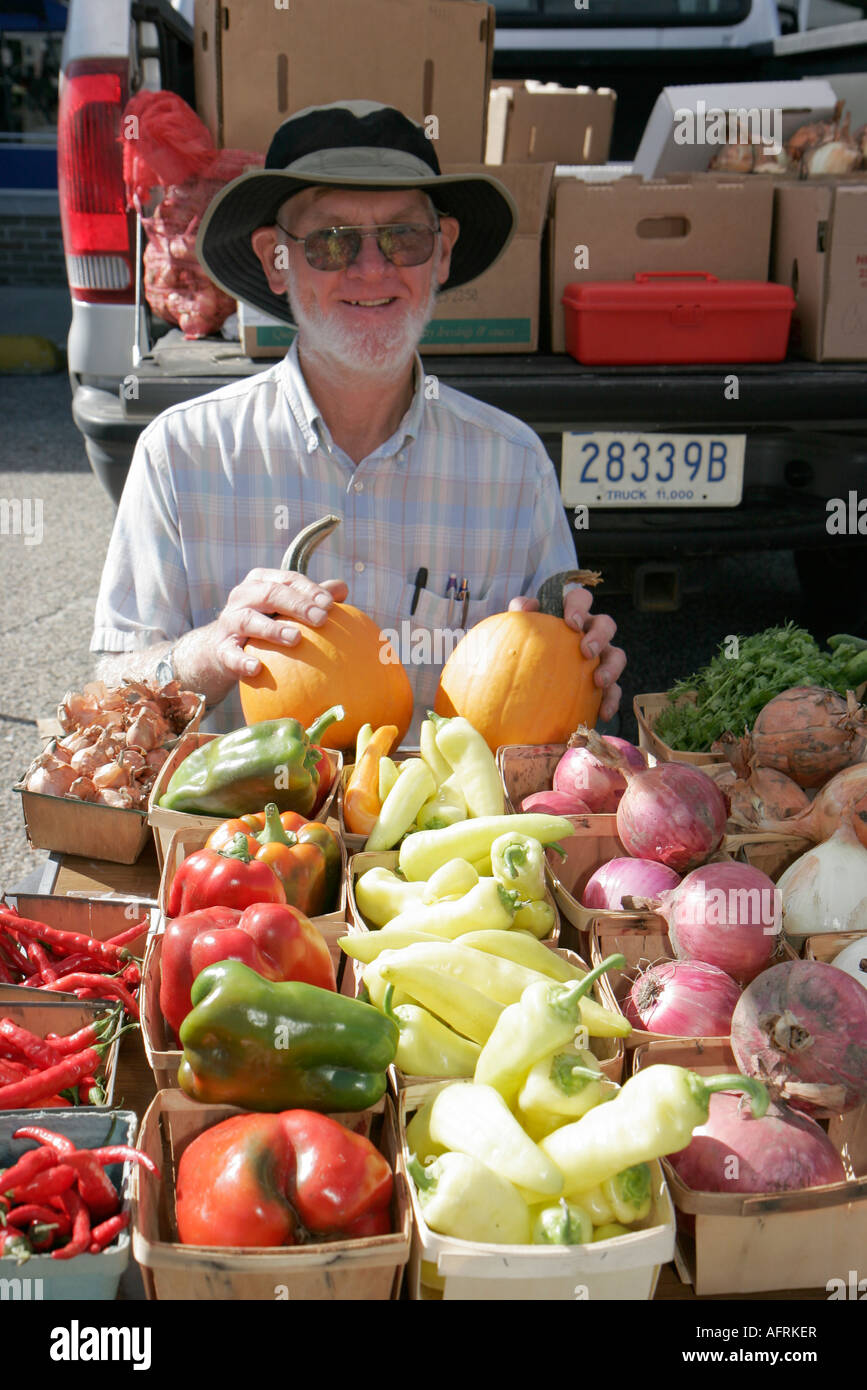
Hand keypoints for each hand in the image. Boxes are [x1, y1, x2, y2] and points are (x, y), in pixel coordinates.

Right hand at [213, 569, 348, 680]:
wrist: (224, 648)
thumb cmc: (266, 622)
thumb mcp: (286, 608)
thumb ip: (312, 598)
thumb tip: (343, 589)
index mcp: (261, 581)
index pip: (288, 580)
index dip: (309, 590)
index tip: (330, 604)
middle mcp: (242, 596)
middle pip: (270, 594)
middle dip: (296, 605)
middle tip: (321, 618)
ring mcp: (229, 622)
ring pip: (249, 620)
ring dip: (272, 629)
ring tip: (296, 638)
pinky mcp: (221, 648)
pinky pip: (230, 655)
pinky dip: (242, 661)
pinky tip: (257, 669)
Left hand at [507, 590, 625, 722]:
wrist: (530, 685)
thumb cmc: (528, 650)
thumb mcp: (521, 631)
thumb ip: (521, 615)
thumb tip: (526, 607)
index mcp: (572, 616)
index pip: (580, 599)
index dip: (579, 606)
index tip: (571, 622)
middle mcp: (591, 633)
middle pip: (606, 624)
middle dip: (600, 636)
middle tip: (586, 651)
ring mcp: (601, 658)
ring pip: (618, 656)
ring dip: (612, 668)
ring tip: (599, 682)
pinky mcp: (605, 684)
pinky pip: (615, 691)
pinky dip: (611, 701)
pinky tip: (602, 714)